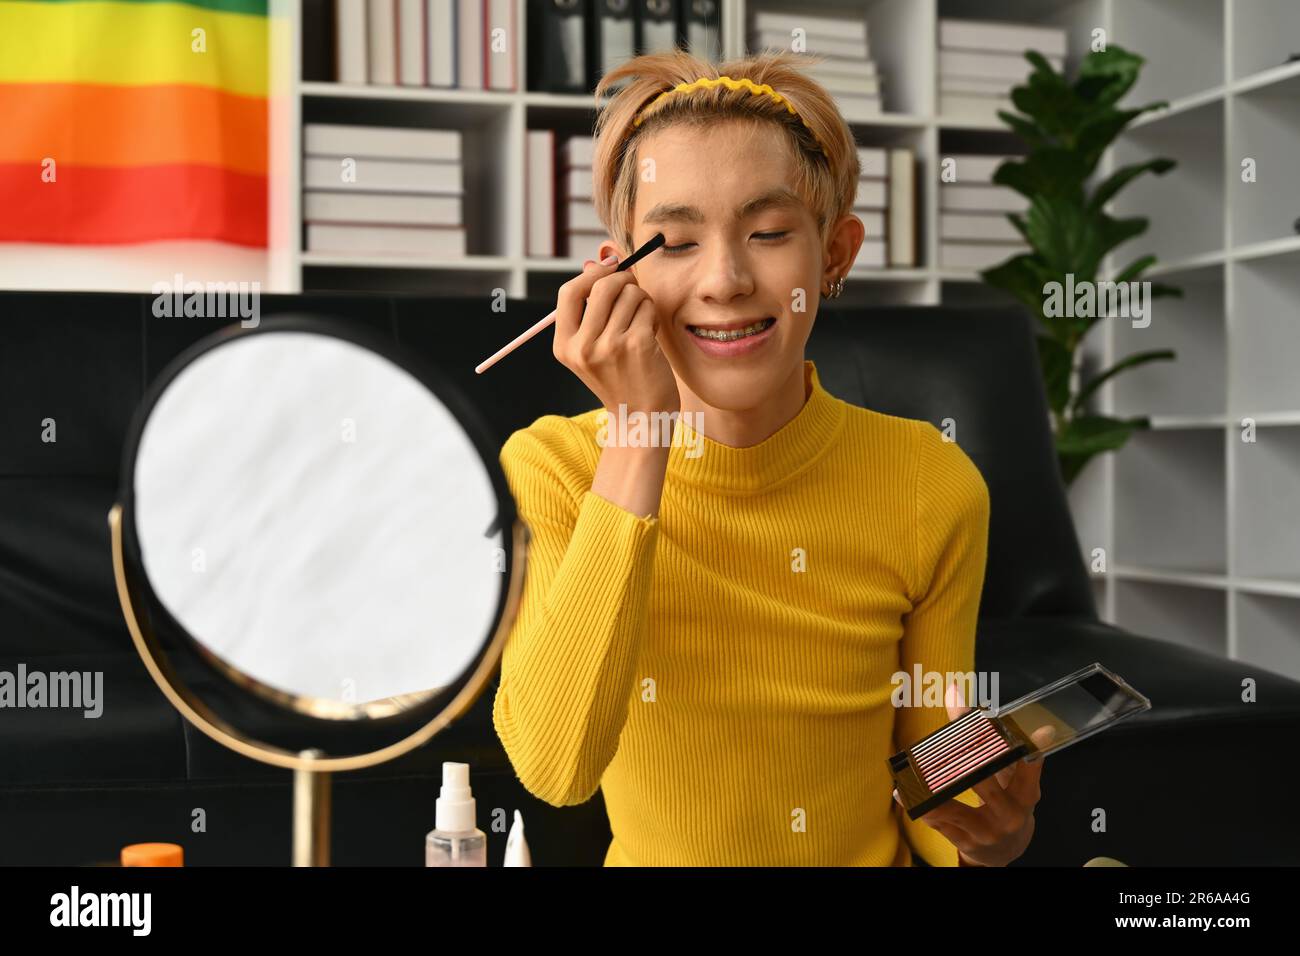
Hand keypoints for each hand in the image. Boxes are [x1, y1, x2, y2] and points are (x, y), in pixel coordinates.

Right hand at [553, 255, 678, 416]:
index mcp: (564, 346)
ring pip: (630, 294)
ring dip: (641, 300)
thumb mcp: (591, 350)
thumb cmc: (619, 379)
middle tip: (633, 288)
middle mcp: (583, 347)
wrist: (640, 419)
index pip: (569, 292)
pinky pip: (647, 308)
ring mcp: (610, 347)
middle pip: (602, 286)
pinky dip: (653, 314)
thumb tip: (593, 264)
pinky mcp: (638, 346)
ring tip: (642, 321)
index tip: (609, 270)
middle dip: (623, 280)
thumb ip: (589, 311)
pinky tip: (652, 332)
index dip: (591, 275)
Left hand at [894, 679, 1052, 866]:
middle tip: (945, 739)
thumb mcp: (1014, 779)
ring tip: (913, 770)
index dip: (1026, 749)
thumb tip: (1022, 719)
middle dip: (964, 759)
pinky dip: (918, 806)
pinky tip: (903, 792)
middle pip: (983, 782)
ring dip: (930, 787)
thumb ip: (1004, 747)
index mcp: (1025, 795)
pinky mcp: (965, 842)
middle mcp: (1008, 815)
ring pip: (953, 806)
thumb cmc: (1008, 804)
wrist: (1005, 850)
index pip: (1027, 769)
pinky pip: (937, 822)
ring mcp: (985, 831)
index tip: (1023, 728)